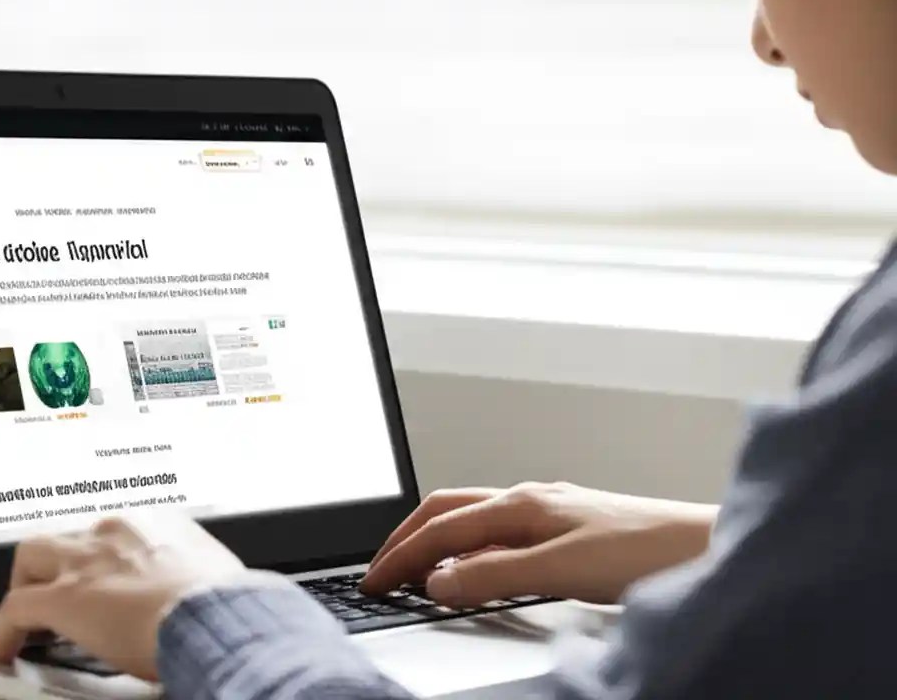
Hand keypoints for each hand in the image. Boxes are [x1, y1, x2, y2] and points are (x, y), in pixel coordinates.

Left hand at [0, 512, 273, 679]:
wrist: (216, 616)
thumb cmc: (226, 600)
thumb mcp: (216, 570)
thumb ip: (199, 572)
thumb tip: (209, 591)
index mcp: (154, 522)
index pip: (112, 531)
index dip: (100, 557)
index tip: (104, 577)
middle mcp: (115, 532)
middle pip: (66, 534)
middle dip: (56, 561)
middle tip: (57, 588)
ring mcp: (86, 561)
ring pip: (31, 556)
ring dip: (26, 583)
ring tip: (25, 614)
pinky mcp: (63, 598)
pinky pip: (16, 608)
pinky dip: (5, 629)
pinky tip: (5, 649)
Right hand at [360, 482, 716, 606]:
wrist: (708, 545)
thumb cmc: (647, 551)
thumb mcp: (561, 570)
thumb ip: (496, 575)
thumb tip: (438, 582)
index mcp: (521, 504)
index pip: (441, 528)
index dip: (400, 555)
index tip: (373, 580)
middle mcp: (530, 498)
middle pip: (447, 509)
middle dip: (406, 536)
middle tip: (380, 569)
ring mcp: (549, 508)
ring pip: (472, 515)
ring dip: (435, 537)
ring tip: (414, 565)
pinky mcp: (567, 524)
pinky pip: (498, 528)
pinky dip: (468, 545)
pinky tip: (476, 563)